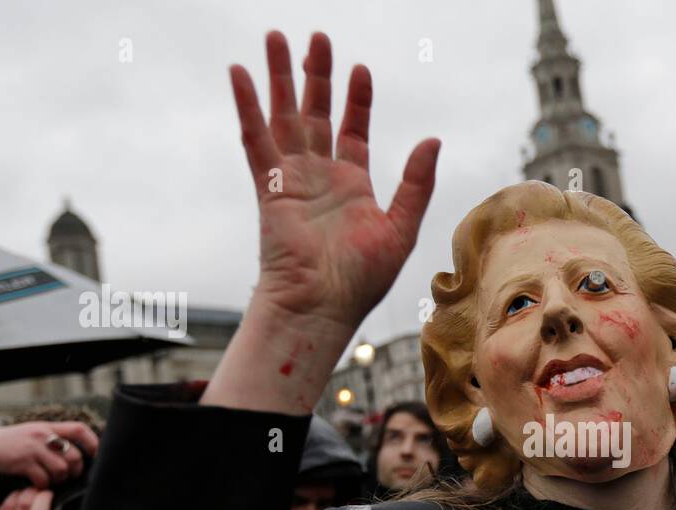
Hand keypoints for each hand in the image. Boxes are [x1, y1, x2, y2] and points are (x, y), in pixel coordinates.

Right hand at [0, 422, 95, 487]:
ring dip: (58, 480)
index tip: (94, 457)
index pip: (80, 429)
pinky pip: (44, 480)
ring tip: (49, 480)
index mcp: (47, 427)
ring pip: (61, 470)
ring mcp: (32, 448)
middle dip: (75, 471)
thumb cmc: (11, 445)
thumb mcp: (32, 434)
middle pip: (75, 457)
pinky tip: (36, 484)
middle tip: (66, 477)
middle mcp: (42, 435)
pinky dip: (43, 486)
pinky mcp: (22, 463)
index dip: (93, 444)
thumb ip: (53, 439)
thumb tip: (81, 455)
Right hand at [204, 31, 439, 413]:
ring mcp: (292, 179)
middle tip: (316, 37)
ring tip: (275, 37)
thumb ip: (416, 183)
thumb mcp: (401, 227)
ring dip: (278, 78)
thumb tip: (433, 140)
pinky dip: (248, 107)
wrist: (323, 306)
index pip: (353, 130)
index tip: (360, 69)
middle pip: (316, 114)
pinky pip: (255, 140)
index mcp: (353, 186)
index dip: (357, 100)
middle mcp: (320, 177)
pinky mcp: (268, 187)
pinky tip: (241, 73)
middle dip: (316, 76)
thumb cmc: (361, 279)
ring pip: (284, 117)